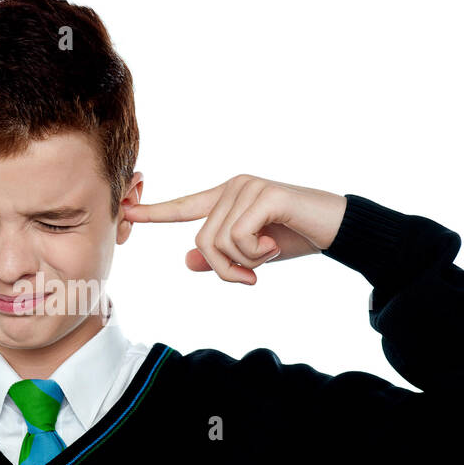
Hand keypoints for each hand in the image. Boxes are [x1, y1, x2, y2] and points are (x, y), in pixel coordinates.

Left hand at [122, 174, 347, 283]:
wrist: (338, 228)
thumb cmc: (296, 237)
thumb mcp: (253, 255)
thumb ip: (222, 258)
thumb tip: (186, 261)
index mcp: (226, 198)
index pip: (183, 207)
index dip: (154, 212)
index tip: (125, 212)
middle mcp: (233, 187)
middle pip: (202, 241)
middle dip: (226, 269)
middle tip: (250, 277)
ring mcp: (247, 188)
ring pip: (218, 242)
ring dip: (244, 262)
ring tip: (268, 254)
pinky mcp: (264, 195)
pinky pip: (239, 237)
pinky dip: (256, 253)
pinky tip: (275, 245)